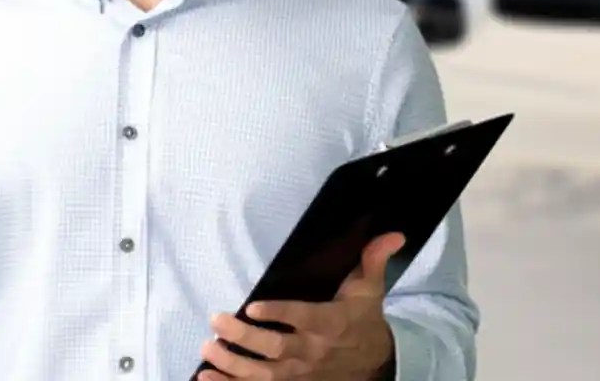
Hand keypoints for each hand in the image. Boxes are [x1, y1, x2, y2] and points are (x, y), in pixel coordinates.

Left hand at [199, 233, 404, 380]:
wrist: (376, 363)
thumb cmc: (363, 320)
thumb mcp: (370, 290)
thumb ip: (373, 260)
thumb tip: (393, 234)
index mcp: (331, 323)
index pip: (303, 318)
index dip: (279, 314)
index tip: (252, 307)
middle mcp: (314, 351)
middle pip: (276, 349)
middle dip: (244, 338)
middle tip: (217, 320)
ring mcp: (301, 373)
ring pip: (264, 374)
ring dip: (233, 364)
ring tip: (209, 347)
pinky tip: (206, 377)